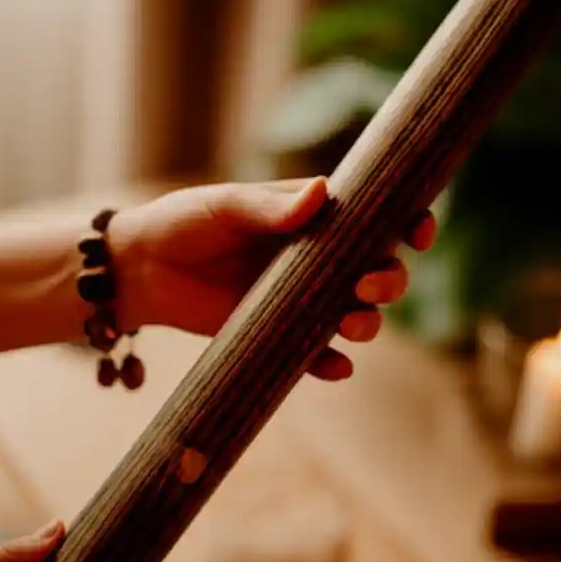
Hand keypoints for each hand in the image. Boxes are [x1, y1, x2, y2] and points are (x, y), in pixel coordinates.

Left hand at [111, 177, 435, 379]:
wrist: (141, 269)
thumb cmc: (184, 223)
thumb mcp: (224, 207)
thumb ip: (268, 207)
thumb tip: (319, 195)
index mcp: (313, 218)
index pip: (375, 218)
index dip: (407, 223)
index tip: (420, 230)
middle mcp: (317, 260)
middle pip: (377, 272)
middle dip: (390, 281)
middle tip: (369, 286)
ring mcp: (301, 300)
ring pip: (355, 315)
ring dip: (367, 323)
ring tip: (351, 323)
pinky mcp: (277, 336)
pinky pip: (315, 356)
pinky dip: (330, 365)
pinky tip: (336, 367)